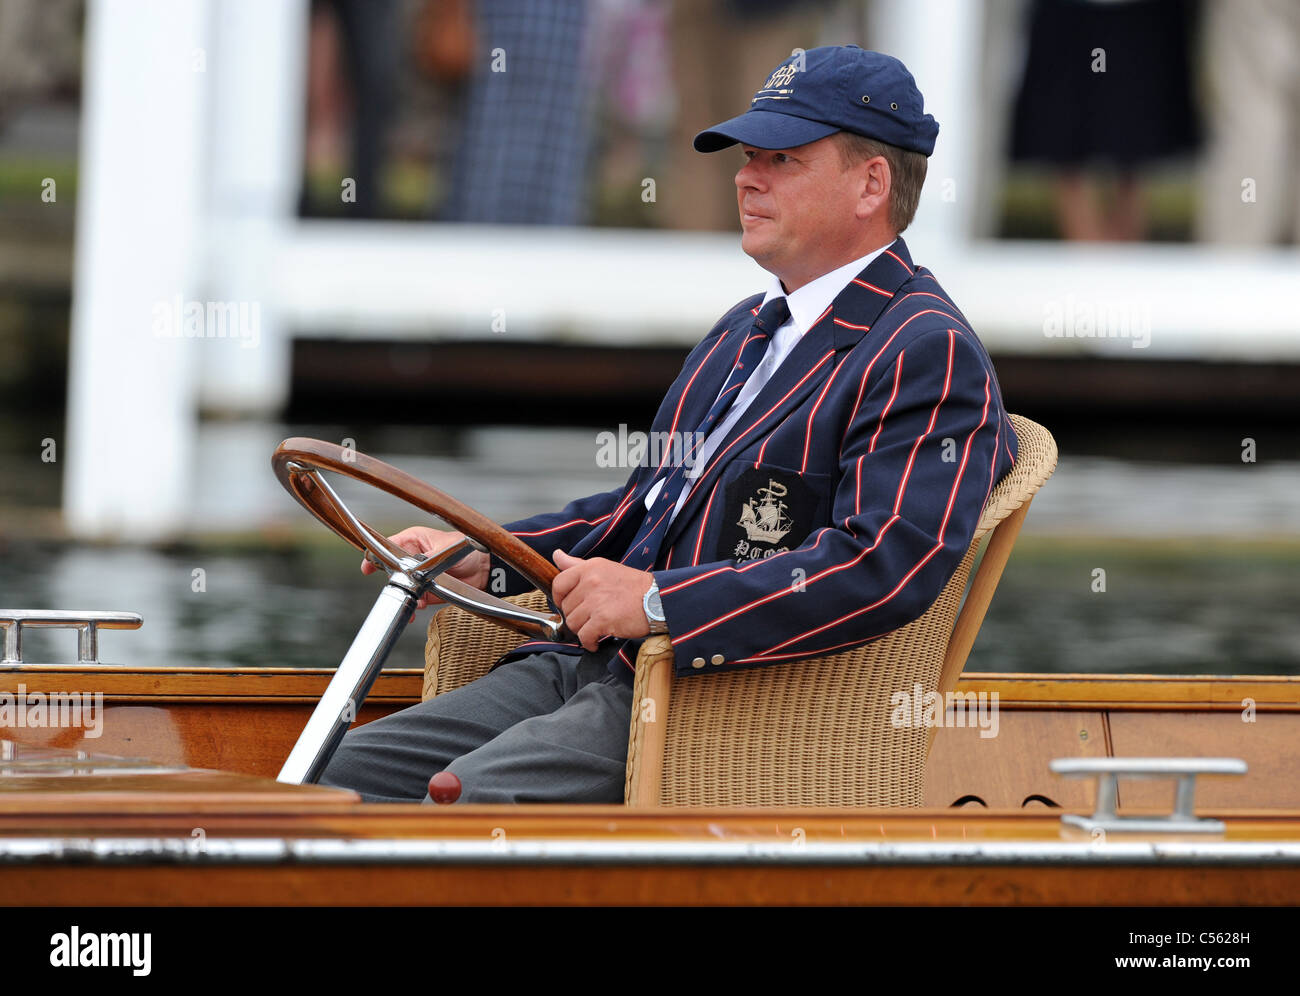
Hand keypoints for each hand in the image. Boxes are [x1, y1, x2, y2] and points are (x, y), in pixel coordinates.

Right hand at [360, 526, 489, 610]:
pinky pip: (415, 599)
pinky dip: (413, 606)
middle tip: (394, 590)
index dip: (376, 557)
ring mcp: (419, 576)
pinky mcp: (427, 590)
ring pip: (402, 587)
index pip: (388, 546)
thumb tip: (413, 570)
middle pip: (392, 570)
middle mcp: (413, 558)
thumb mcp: (444, 551)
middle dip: (392, 582)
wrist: (485, 568)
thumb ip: (425, 561)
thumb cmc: (467, 550)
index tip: (368, 567)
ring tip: (410, 603)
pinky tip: (416, 609)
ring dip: (403, 596)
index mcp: (413, 540)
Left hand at [551, 549, 652, 650]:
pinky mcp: (603, 619)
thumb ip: (577, 564)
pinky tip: (596, 642)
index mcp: (590, 567)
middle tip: (590, 618)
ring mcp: (596, 601)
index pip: (559, 583)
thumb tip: (556, 555)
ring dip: (583, 630)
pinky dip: (589, 643)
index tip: (566, 604)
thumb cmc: (634, 586)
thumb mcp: (605, 568)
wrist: (658, 599)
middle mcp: (591, 582)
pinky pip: (584, 636)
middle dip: (576, 616)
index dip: (559, 597)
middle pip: (566, 607)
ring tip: (595, 629)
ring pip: (573, 623)